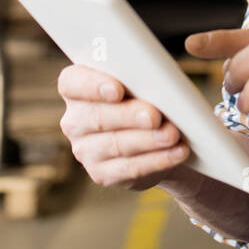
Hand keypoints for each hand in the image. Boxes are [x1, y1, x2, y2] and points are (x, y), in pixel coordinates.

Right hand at [57, 63, 191, 189]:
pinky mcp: (102, 173)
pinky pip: (130, 168)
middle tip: (154, 116)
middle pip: (97, 117)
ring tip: (172, 134)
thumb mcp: (140, 81)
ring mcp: (85, 150)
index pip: (72, 83)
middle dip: (129, 116)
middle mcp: (75, 120)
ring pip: (116, 145)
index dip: (92, 86)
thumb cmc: (144, 96)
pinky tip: (177, 152)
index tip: (118, 90)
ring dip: (148, 140)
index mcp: (77, 88)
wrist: (152, 134)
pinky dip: (157, 160)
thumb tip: (162, 84)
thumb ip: (142, 75)